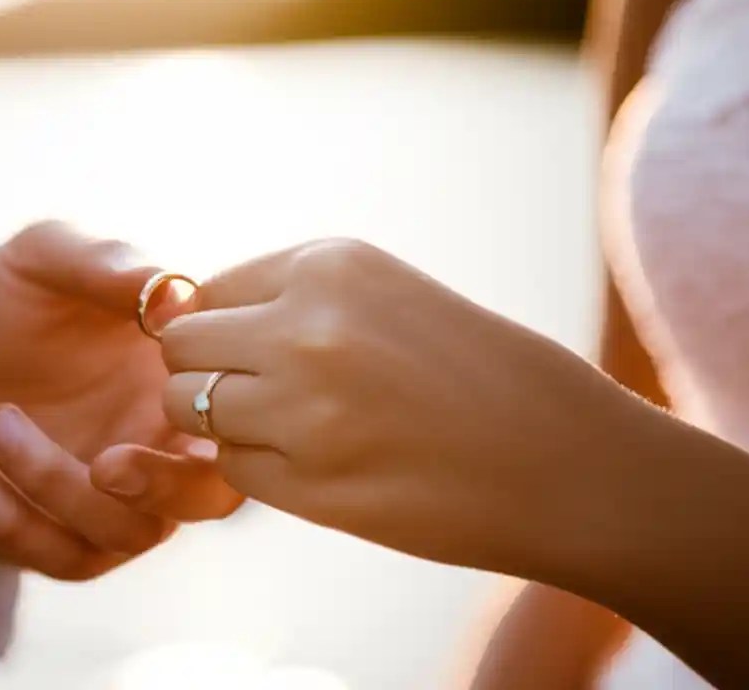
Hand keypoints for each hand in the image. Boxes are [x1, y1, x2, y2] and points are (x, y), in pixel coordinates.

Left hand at [0, 221, 241, 580]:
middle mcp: (165, 444)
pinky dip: (12, 520)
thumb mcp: (43, 258)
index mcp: (181, 376)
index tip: (157, 380)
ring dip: (54, 484)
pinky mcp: (63, 537)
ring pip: (128, 533)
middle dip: (163, 489)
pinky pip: (62, 559)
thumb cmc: (9, 301)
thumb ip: (104, 264)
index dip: (219, 411)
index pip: (240, 411)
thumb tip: (173, 293)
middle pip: (210, 499)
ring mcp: (117, 498)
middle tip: (104, 464)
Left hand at [155, 238, 649, 576]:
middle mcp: (306, 325)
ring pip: (189, 408)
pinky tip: (322, 468)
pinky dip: (257, 470)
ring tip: (295, 432)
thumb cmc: (480, 376)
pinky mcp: (308, 482)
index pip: (207, 290)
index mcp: (331, 265)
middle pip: (179, 348)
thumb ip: (292, 299)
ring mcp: (302, 406)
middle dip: (203, 374)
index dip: (221, 330)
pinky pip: (230, 467)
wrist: (569, 464)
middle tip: (260, 399)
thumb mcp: (387, 296)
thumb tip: (182, 315)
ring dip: (224, 425)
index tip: (257, 354)